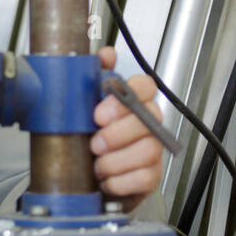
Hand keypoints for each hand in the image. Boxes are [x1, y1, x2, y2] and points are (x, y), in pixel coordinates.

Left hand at [93, 46, 163, 211]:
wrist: (85, 177)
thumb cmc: (87, 137)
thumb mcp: (83, 105)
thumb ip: (94, 77)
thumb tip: (106, 54)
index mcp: (132, 102)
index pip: (145, 86)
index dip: (124, 97)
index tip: (98, 113)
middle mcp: (148, 124)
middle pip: (148, 120)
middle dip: (116, 134)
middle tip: (94, 142)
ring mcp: (152, 151)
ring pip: (148, 150)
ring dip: (116, 160)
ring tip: (97, 164)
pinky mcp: (150, 177)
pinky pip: (144, 178)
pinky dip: (120, 181)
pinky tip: (105, 180)